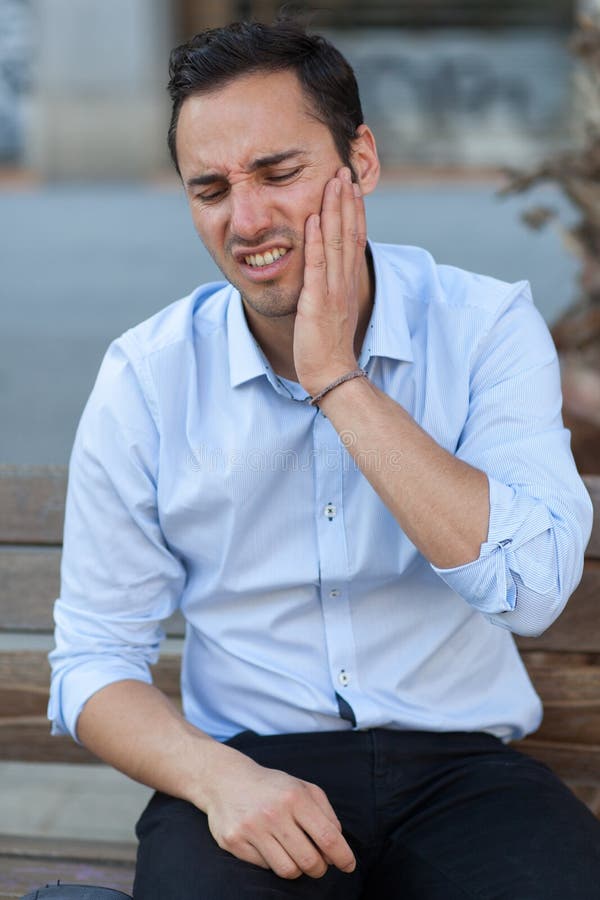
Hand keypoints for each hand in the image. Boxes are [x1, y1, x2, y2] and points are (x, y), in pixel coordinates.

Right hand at [204, 749, 355, 879]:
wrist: (225, 779)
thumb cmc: (272, 786)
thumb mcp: (302, 788)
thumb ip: (326, 813)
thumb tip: (338, 845)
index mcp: (295, 796)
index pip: (327, 837)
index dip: (343, 856)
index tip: (349, 866)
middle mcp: (274, 812)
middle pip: (310, 860)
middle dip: (320, 868)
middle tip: (318, 864)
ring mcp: (252, 828)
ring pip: (288, 870)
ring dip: (298, 869)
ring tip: (296, 856)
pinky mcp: (234, 841)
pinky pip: (265, 867)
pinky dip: (273, 862)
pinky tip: (270, 846)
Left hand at [293, 167, 367, 397]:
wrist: (331, 374)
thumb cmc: (327, 348)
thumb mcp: (331, 313)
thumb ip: (329, 291)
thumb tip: (324, 278)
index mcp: (346, 284)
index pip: (353, 239)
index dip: (353, 211)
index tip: (349, 186)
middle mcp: (343, 282)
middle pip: (348, 233)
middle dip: (346, 200)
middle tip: (343, 169)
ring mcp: (332, 290)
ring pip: (336, 242)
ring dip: (335, 210)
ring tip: (334, 181)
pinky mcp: (317, 302)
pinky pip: (317, 266)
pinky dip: (316, 241)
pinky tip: (312, 219)